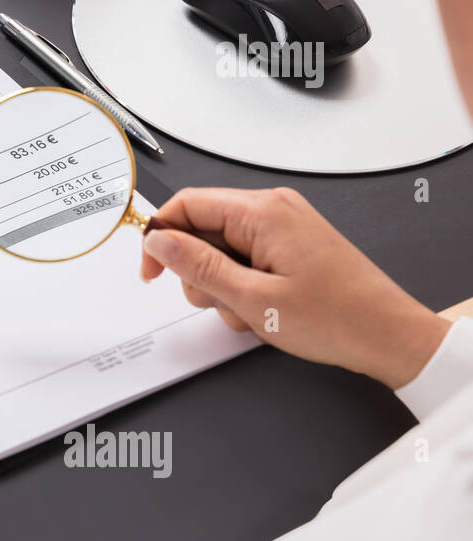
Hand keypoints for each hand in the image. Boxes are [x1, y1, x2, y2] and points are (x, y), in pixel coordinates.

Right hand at [140, 187, 449, 390]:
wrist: (388, 335)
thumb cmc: (337, 317)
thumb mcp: (252, 298)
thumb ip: (198, 266)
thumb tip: (158, 241)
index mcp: (263, 212)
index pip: (187, 205)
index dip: (160, 238)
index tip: (151, 271)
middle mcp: (273, 210)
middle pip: (202, 228)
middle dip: (197, 271)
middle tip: (217, 301)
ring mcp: (284, 227)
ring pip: (220, 249)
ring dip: (220, 285)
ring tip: (248, 311)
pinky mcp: (290, 244)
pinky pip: (244, 258)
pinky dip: (242, 286)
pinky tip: (262, 309)